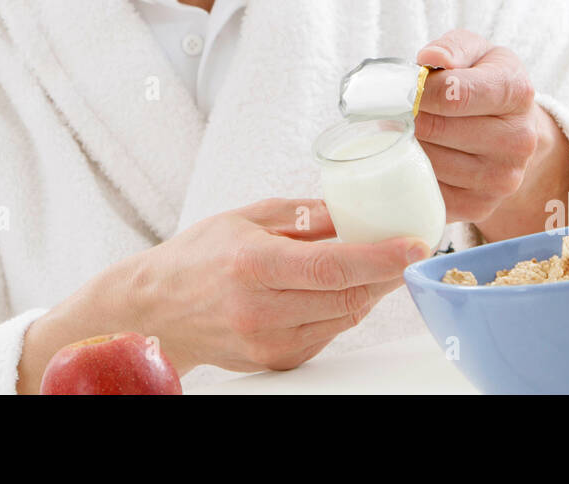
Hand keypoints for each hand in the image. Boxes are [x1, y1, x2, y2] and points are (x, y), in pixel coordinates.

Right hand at [18, 198, 428, 388]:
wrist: (154, 310)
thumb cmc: (197, 257)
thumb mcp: (247, 217)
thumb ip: (304, 214)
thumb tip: (353, 208)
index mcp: (254, 264)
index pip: (333, 266)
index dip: (381, 258)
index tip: (414, 245)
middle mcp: (261, 309)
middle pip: (346, 296)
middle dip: (384, 274)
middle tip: (404, 249)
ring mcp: (267, 342)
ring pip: (343, 318)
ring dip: (367, 292)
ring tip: (373, 265)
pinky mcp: (274, 361)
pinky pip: (326, 334)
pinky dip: (340, 311)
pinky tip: (335, 290)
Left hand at [414, 29, 545, 225]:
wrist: (513, 133)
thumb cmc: (485, 84)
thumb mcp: (477, 52)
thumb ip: (453, 48)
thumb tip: (430, 59)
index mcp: (516, 92)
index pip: (454, 94)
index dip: (419, 90)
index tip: (404, 88)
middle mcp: (518, 140)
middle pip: (437, 129)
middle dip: (409, 116)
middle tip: (397, 109)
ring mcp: (502, 179)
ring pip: (429, 162)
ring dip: (406, 145)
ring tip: (408, 131)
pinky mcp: (480, 208)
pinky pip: (428, 193)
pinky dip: (413, 174)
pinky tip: (417, 157)